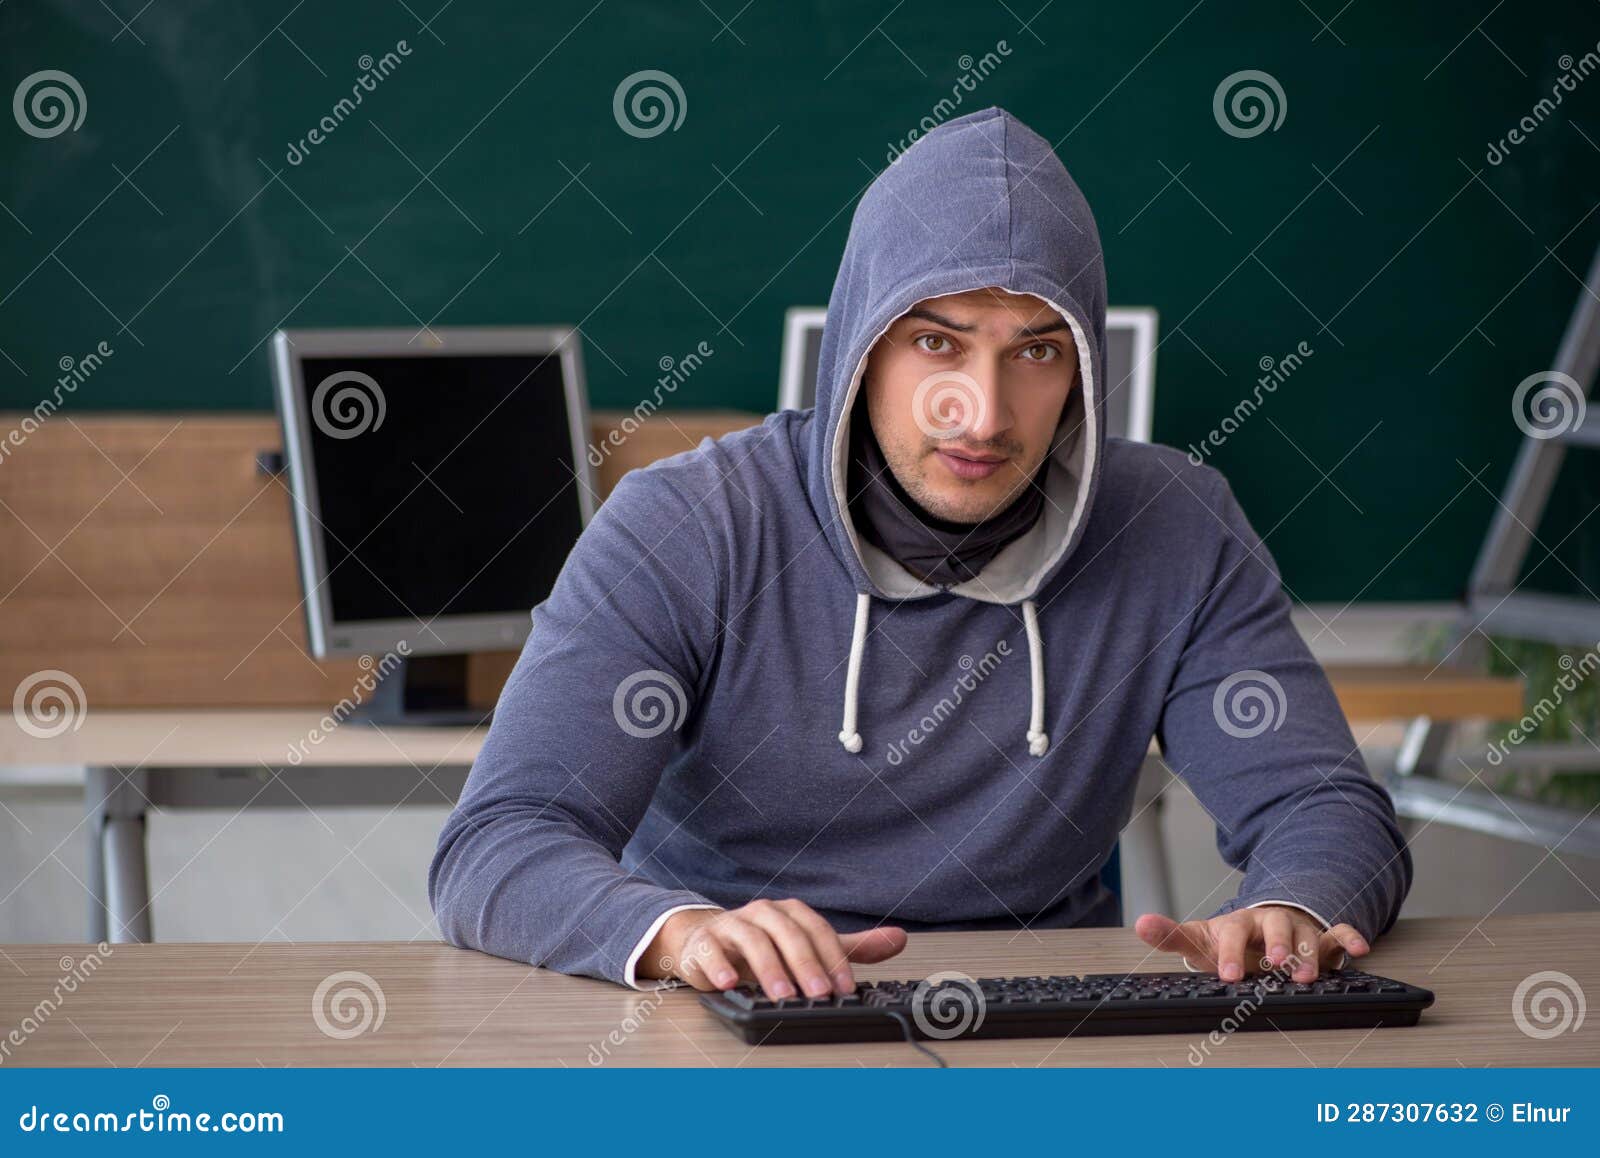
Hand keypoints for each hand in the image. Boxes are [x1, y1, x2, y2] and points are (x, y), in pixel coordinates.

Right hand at [636, 899, 907, 999]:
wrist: (706, 940)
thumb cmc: (762, 946)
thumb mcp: (807, 947)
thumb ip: (850, 947)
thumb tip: (899, 939)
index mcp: (790, 913)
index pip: (817, 931)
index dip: (833, 959)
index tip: (845, 990)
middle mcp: (763, 913)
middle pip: (787, 934)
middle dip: (805, 965)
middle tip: (818, 994)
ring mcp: (732, 924)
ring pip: (752, 940)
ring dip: (768, 968)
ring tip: (780, 994)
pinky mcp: (704, 941)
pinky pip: (710, 949)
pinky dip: (719, 966)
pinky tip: (728, 984)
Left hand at [1134, 905, 1369, 982]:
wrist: (1260, 930)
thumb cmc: (1230, 941)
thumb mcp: (1200, 939)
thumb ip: (1170, 935)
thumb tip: (1140, 923)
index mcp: (1238, 923)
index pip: (1233, 934)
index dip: (1231, 954)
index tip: (1229, 976)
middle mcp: (1270, 923)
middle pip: (1275, 928)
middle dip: (1277, 946)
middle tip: (1275, 966)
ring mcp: (1297, 928)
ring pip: (1307, 934)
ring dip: (1308, 953)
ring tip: (1306, 975)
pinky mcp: (1321, 938)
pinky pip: (1338, 932)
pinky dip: (1350, 936)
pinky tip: (1360, 947)